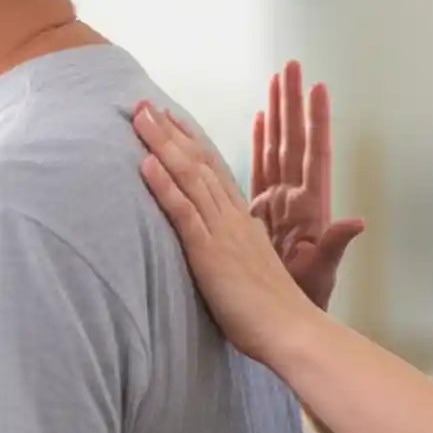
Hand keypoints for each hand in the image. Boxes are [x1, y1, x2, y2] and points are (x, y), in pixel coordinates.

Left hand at [132, 104, 319, 360]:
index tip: (171, 121)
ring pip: (189, 177)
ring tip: (139, 115)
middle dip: (169, 132)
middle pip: (197, 165)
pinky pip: (183, 212)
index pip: (212, 174)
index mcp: (242, 223)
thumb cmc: (273, 312)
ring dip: (161, 144)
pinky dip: (164, 185)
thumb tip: (232, 244)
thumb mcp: (254, 272)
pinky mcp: (209, 252)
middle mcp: (232, 219)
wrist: (292, 329)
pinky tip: (145, 162)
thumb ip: (240, 252)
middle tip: (144, 103)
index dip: (190, 145)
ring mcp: (221, 232)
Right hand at [252, 61, 364, 309]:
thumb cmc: (305, 301)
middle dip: (291, 103)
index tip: (318, 86)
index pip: (313, 154)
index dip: (316, 122)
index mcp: (310, 206)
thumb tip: (357, 223)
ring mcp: (278, 202)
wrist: (285, 321)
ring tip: (275, 79)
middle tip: (290, 65)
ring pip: (275, 147)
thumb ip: (334, 244)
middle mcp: (295, 197)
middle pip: (292, 140)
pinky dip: (258, 142)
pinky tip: (257, 118)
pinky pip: (257, 167)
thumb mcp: (320, 272)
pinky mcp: (257, 212)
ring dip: (275, 113)